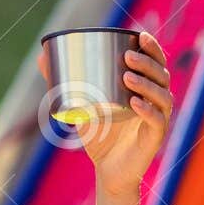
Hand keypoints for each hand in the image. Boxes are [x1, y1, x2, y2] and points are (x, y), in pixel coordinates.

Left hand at [73, 31, 172, 197]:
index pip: (156, 62)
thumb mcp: (79, 103)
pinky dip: (147, 111)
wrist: (108, 169)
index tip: (139, 35)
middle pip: (162, 75)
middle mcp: (156, 101)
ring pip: (163, 96)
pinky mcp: (155, 138)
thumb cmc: (99, 133)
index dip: (152, 48)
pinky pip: (158, 121)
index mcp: (144, 88)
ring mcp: (158, 119)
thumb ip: (61, 81)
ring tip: (127, 77)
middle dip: (148, 63)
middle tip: (127, 56)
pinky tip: (135, 104)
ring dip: (147, 84)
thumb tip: (40, 55)